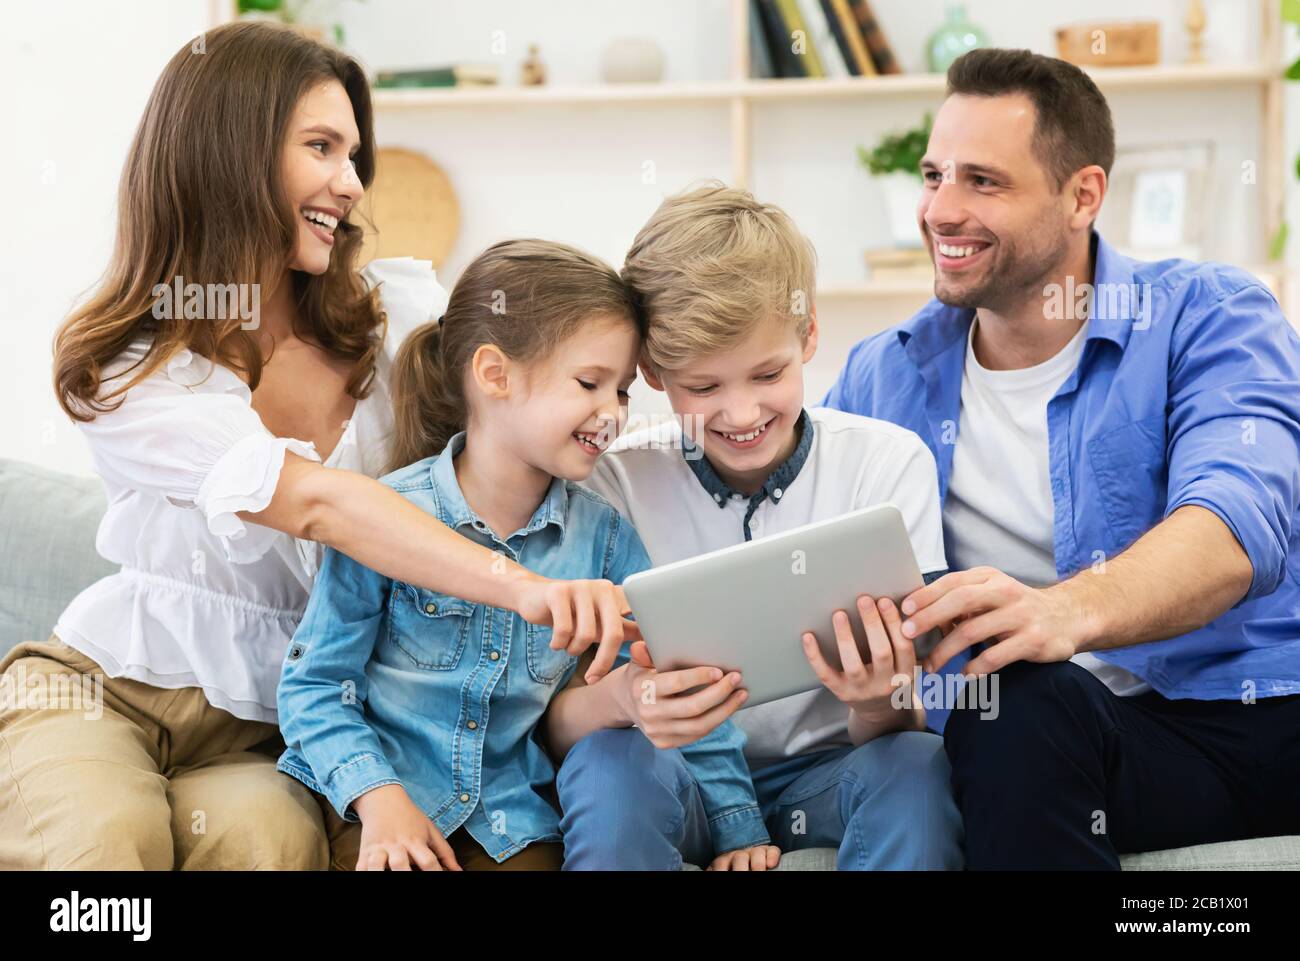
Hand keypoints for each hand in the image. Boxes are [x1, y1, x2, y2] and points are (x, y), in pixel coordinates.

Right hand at [351, 784, 460, 870]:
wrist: (383, 800)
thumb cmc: (411, 819)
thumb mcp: (431, 831)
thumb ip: (445, 852)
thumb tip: (459, 871)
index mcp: (415, 840)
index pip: (428, 860)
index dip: (435, 873)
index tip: (442, 880)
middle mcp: (396, 844)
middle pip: (400, 864)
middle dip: (404, 875)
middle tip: (410, 880)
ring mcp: (379, 848)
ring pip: (376, 864)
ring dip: (379, 873)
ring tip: (385, 878)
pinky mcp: (365, 850)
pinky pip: (360, 866)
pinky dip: (363, 872)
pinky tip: (368, 877)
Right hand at [512, 576, 641, 683]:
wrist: (534, 596)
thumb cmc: (574, 614)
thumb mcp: (602, 623)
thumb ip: (627, 630)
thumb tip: (654, 646)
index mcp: (618, 595)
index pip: (635, 624)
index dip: (636, 648)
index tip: (630, 666)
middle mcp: (603, 588)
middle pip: (614, 633)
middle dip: (604, 662)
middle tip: (593, 678)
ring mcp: (581, 587)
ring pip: (586, 634)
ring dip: (575, 649)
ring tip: (568, 647)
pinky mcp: (558, 592)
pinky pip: (564, 629)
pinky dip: (559, 643)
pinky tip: (556, 643)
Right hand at [611, 641, 747, 748]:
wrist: (626, 703)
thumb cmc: (641, 676)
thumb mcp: (639, 662)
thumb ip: (643, 653)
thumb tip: (641, 646)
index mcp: (642, 689)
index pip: (676, 683)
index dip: (699, 677)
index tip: (719, 671)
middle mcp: (649, 713)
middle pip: (692, 707)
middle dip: (719, 693)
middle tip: (736, 679)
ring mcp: (657, 732)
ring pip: (699, 726)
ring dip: (725, 710)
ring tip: (741, 694)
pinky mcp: (665, 743)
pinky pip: (697, 735)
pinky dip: (716, 721)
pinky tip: (728, 708)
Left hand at [707, 844, 780, 870]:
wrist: (746, 856)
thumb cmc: (731, 868)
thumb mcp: (720, 869)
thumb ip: (715, 870)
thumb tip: (705, 873)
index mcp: (724, 859)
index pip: (720, 863)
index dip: (720, 870)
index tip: (721, 876)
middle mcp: (739, 854)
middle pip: (739, 857)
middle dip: (740, 869)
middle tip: (740, 876)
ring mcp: (755, 852)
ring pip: (757, 853)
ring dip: (757, 864)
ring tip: (758, 873)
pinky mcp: (769, 851)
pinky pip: (772, 850)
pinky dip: (772, 856)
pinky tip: (771, 865)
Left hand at [802, 595, 919, 731]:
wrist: (880, 712)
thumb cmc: (890, 676)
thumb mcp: (904, 663)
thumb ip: (899, 640)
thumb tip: (886, 601)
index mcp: (905, 672)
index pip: (903, 646)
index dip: (894, 623)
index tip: (884, 600)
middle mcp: (885, 683)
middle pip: (881, 653)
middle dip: (873, 624)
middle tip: (864, 599)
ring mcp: (862, 690)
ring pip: (853, 664)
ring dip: (846, 637)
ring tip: (839, 614)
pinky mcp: (841, 692)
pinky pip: (826, 673)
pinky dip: (815, 655)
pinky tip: (808, 636)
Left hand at [901, 567, 1085, 675]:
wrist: (1068, 617)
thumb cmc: (1016, 607)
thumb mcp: (991, 593)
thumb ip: (960, 599)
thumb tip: (916, 611)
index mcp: (990, 577)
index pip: (952, 582)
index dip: (926, 595)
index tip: (904, 610)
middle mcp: (1005, 592)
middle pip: (960, 602)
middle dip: (929, 618)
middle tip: (908, 635)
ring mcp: (1020, 616)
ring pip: (973, 632)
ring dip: (946, 651)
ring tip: (930, 666)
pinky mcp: (1033, 641)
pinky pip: (995, 657)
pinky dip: (975, 668)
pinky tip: (964, 675)